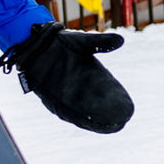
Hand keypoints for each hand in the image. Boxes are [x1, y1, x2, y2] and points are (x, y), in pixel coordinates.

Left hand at [0, 22, 133, 133]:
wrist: (33, 45)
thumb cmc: (58, 43)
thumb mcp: (81, 41)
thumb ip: (100, 42)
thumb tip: (120, 40)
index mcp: (92, 76)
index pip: (110, 91)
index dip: (119, 99)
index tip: (129, 107)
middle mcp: (83, 89)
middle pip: (101, 105)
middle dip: (112, 113)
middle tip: (124, 118)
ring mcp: (69, 96)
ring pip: (87, 112)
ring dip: (99, 119)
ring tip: (112, 124)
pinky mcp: (54, 101)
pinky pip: (69, 113)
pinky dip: (81, 118)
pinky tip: (91, 123)